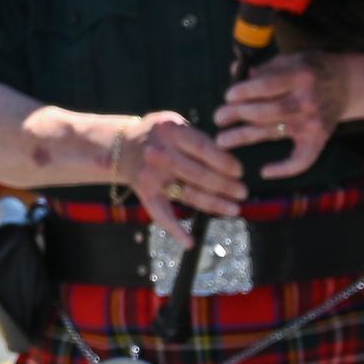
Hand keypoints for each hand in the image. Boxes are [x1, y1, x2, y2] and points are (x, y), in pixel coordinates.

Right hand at [110, 111, 244, 231]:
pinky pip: (161, 214)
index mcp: (169, 130)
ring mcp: (151, 175)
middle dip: (225, 186)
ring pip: (188, 195)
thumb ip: (199, 139)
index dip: (225, 163)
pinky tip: (190, 241)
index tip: (240, 172)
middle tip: (243, 193)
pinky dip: (176, 230)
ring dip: (214, 205)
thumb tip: (231, 164)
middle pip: (198, 174)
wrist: (121, 146)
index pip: (203, 148)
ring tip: (234, 209)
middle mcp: (158, 153)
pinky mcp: (145, 192)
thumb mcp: (176, 123)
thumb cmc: (159, 134)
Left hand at [213, 51, 360, 178]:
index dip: (244, 92)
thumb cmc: (308, 69)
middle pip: (266, 112)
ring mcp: (313, 122)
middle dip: (237, 115)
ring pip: (273, 132)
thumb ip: (262, 68)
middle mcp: (307, 101)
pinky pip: (303, 160)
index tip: (228, 96)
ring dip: (243, 137)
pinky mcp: (319, 138)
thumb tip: (233, 74)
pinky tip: (264, 171)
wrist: (346, 83)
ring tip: (222, 140)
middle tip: (218, 118)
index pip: (266, 86)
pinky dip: (285, 169)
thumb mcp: (289, 59)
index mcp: (300, 76)